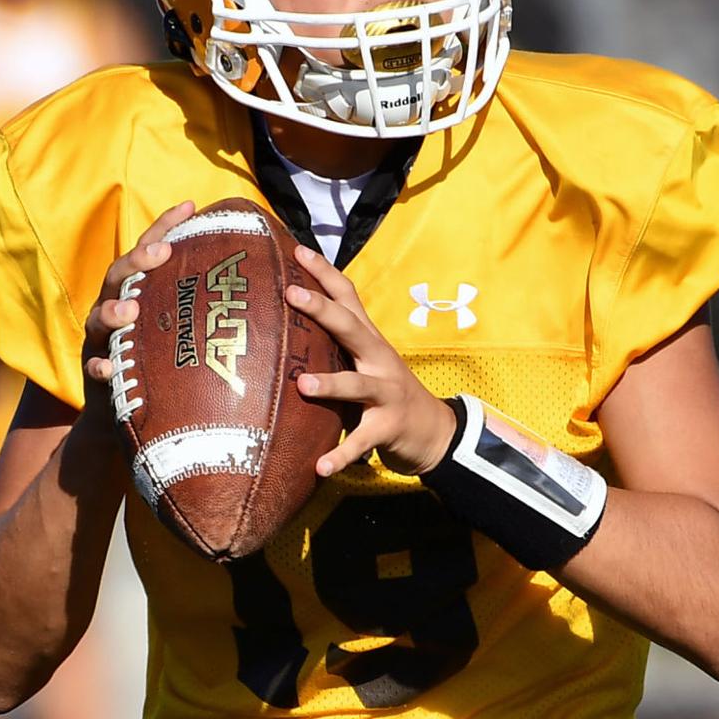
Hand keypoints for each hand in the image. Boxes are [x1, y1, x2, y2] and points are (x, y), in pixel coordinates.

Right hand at [80, 199, 195, 428]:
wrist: (127, 414)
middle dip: (136, 262)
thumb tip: (261, 286)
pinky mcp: (96, 372)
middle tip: (159, 254)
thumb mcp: (182, 330)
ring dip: (113, 313)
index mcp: (138, 291)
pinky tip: (108, 368)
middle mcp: (114, 308)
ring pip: (99, 319)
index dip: (166, 227)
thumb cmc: (163, 363)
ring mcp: (101, 340)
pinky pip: (94, 367)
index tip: (191, 206)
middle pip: (118, 276)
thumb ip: (204, 306)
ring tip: (129, 311)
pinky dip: (100, 366)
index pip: (150, 250)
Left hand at [286, 244, 456, 477]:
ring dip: (330, 383)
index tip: (296, 250)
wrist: (434, 433)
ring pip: (357, 385)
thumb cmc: (385, 393)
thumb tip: (284, 327)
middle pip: (351, 327)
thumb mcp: (365, 363)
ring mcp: (386, 393)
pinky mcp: (388, 428)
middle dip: (322, 309)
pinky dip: (340, 455)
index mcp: (369, 341)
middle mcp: (379, 360)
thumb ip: (335, 346)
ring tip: (301, 385)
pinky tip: (319, 468)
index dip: (324, 272)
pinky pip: (361, 442)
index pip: (348, 297)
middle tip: (291, 294)